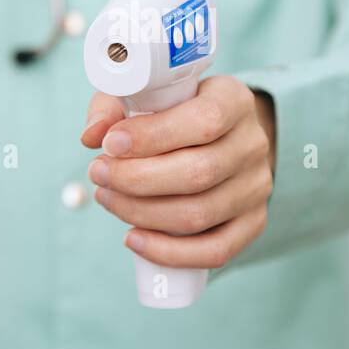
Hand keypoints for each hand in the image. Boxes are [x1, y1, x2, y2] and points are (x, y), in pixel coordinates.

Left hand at [80, 76, 276, 268]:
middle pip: (198, 173)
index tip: (110, 144)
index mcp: (233, 100)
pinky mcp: (252, 222)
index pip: (204, 121)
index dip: (153, 136)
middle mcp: (252, 144)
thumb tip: (93, 135)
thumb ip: (114, 108)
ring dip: (141, 213)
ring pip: (199, 214)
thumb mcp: (146, 95)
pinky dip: (169, 252)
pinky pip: (216, 250)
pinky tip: (134, 239)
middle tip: (99, 173)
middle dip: (136, 179)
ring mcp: (256, 187)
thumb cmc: (175, 113)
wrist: (221, 136)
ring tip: (107, 198)